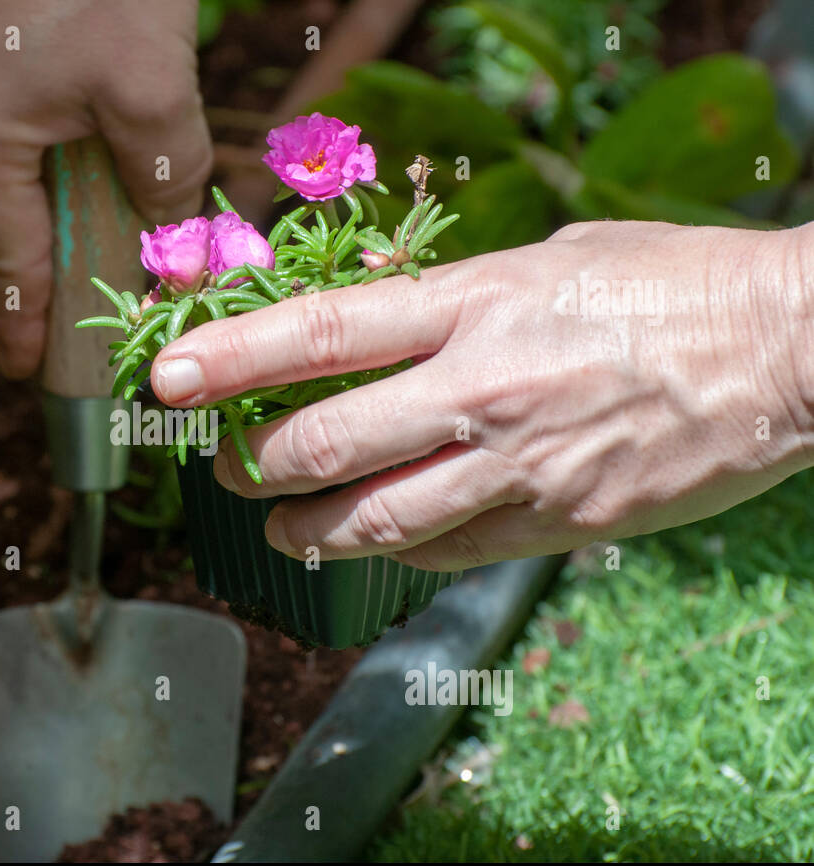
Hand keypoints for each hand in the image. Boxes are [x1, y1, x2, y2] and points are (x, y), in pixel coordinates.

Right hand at [0, 0, 211, 377]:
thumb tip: (176, 254)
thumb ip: (161, 178)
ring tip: (96, 179)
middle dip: (45, 242)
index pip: (6, 260)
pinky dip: (37, 119)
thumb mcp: (150, 84)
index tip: (26, 372)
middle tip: (84, 281)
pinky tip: (75, 103)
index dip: (24, 323)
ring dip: (47, 173)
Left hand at [150, 220, 813, 569]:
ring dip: (302, 530)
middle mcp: (480, 390)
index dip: (232, 355)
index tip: (168, 376)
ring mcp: (517, 467)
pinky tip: (371, 540)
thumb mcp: (543, 259)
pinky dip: (390, 550)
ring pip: (371, 522)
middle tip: (226, 468)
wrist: (787, 349)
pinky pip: (442, 552)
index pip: (322, 333)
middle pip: (324, 445)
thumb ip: (445, 294)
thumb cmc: (664, 285)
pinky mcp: (554, 525)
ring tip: (279, 525)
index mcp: (474, 306)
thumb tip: (359, 313)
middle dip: (251, 467)